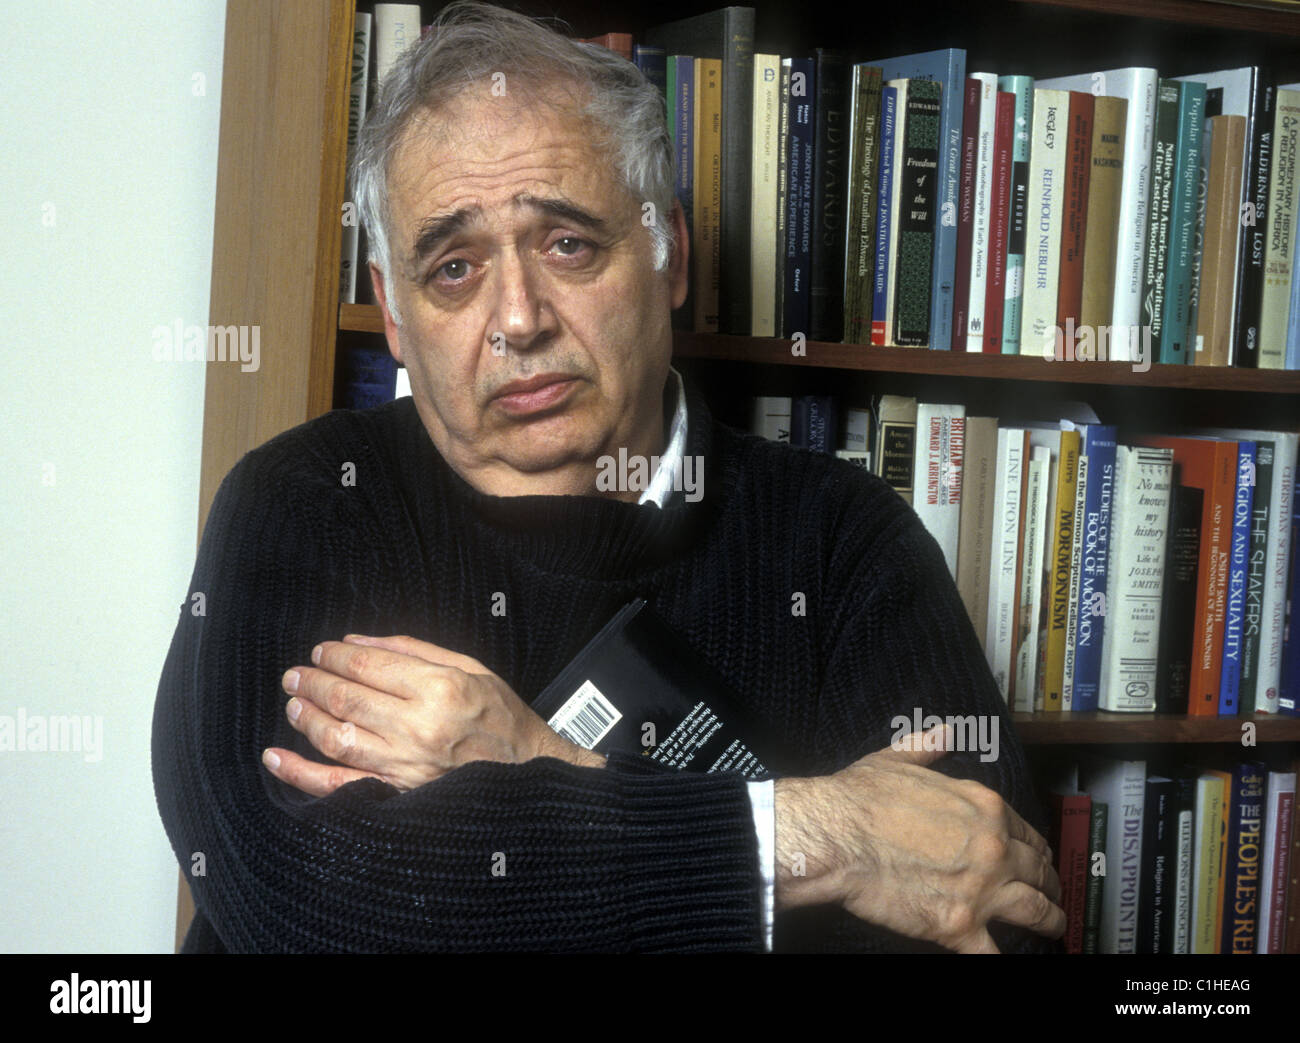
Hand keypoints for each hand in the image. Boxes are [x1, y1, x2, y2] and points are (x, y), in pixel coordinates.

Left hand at [262, 634, 604, 795]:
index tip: (321, 650)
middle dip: (313, 681)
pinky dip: (302, 773)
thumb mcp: (470, 667)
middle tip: (295, 673)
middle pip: (347, 698)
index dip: (336, 655)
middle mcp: (419, 726)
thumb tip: (357, 640)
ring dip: (306, 717)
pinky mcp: (397, 793)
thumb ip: (413, 650)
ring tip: (293, 701)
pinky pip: (339, 786)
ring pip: (336, 737)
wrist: (528, 771)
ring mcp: (405, 764)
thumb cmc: (501, 716)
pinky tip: (277, 758)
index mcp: (439, 688)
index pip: (369, 664)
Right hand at [773, 726, 1064, 952]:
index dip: (1036, 849)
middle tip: (1052, 894)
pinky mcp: (959, 926)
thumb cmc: (859, 799)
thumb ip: (926, 749)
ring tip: (1054, 927)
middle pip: (1039, 871)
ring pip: (1036, 911)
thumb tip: (943, 733)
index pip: (1027, 833)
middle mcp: (993, 849)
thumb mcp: (895, 761)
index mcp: (984, 808)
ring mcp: (980, 890)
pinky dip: (1004, 956)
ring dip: (1050, 921)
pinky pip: (995, 953)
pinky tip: (1007, 956)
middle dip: (1050, 884)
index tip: (1037, 858)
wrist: (836, 836)